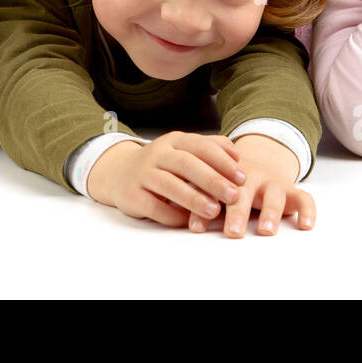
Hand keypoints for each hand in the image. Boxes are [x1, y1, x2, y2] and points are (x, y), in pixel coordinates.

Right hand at [85, 132, 244, 228]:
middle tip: (234, 195)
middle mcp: (157, 154)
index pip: (201, 146)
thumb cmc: (162, 164)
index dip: (223, 161)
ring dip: (193, 198)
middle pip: (186, 164)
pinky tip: (188, 222)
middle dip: (212, 180)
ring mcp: (142, 174)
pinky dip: (172, 215)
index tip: (242, 177)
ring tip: (214, 211)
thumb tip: (236, 155)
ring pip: (169, 185)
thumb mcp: (183, 149)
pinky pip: (154, 206)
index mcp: (174, 141)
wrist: (119, 173)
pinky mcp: (131, 195)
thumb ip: (209, 148)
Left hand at [203, 133, 314, 237]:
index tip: (195, 228)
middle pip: (244, 193)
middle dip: (237, 213)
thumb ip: (198, 197)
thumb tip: (175, 217)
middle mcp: (250, 177)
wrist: (260, 159)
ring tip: (266, 230)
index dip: (204, 207)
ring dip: (270, 212)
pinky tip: (306, 226)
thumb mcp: (213, 185)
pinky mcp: (292, 190)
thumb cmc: (229, 182)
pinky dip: (308, 210)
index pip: (213, 190)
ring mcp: (272, 183)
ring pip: (274, 195)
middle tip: (232, 232)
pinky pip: (304, 198)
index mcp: (225, 175)